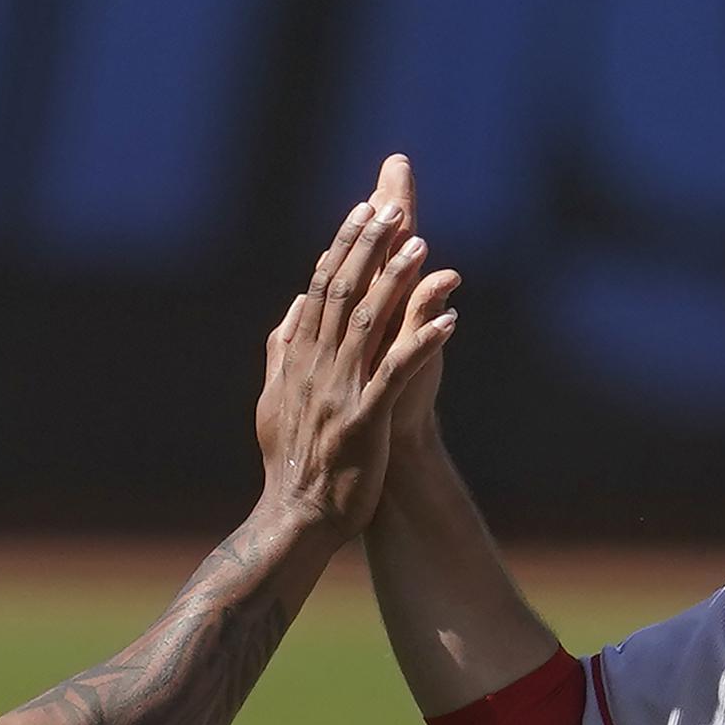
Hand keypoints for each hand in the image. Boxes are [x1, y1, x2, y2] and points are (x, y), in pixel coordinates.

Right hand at [255, 186, 457, 538]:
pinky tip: (450, 319)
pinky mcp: (363, 420)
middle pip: (342, 293)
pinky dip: (423, 343)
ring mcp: (339, 392)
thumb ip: (281, 349)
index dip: (344, 246)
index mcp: (298, 358)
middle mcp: (315, 367)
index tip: (364, 209)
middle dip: (368, 247)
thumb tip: (295, 305)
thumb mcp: (275, 398)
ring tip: (423, 248)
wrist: (296, 516)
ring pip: (368, 324)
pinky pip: (396, 373)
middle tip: (393, 207)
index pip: (320, 288)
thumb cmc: (291, 461)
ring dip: (396, 283)